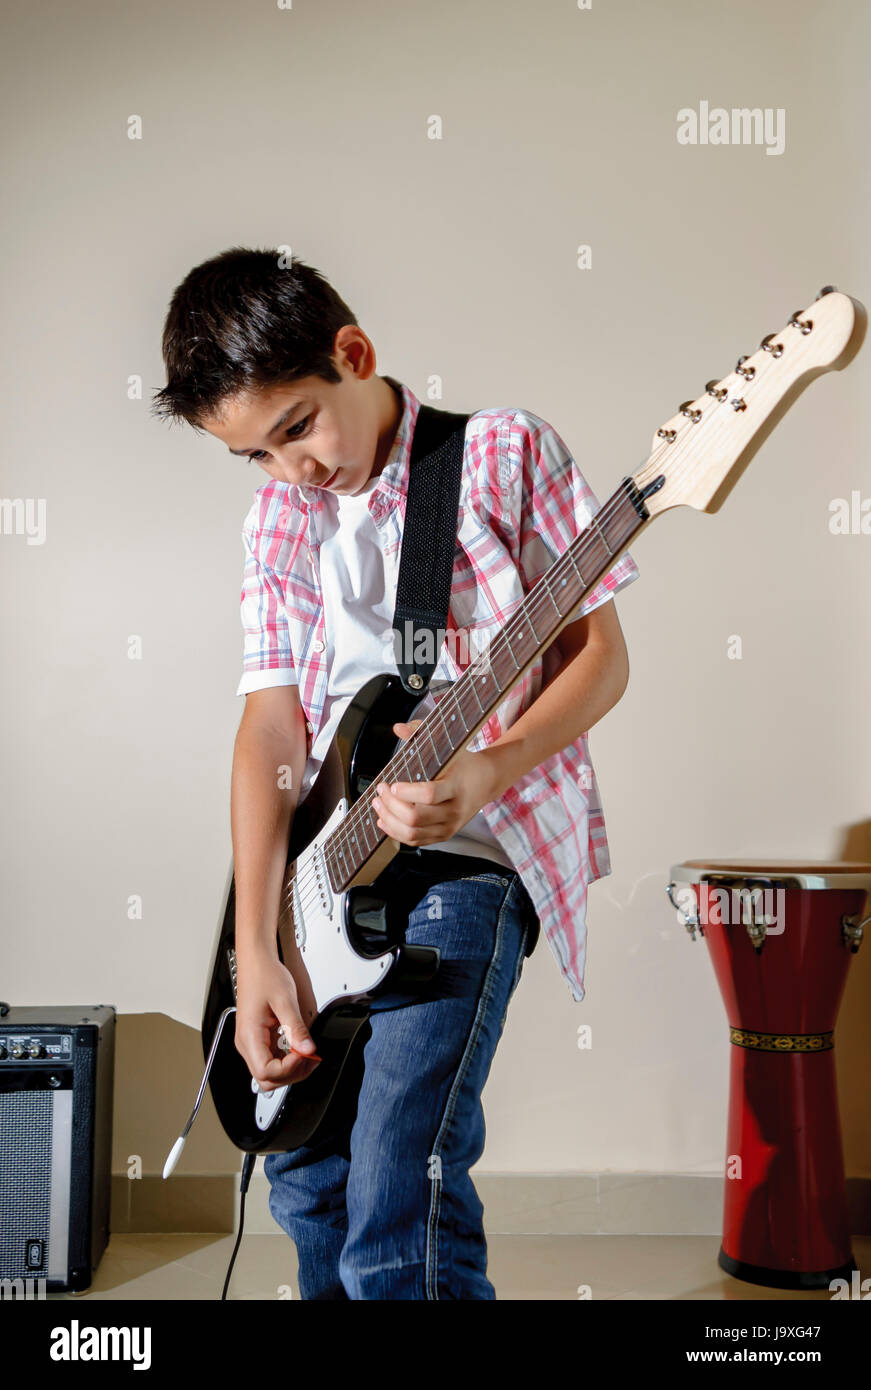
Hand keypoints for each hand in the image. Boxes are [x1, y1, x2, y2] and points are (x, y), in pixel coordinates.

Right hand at [234, 950, 320, 1091]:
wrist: (256, 962)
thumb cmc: (264, 975)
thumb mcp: (284, 1000)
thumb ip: (296, 1028)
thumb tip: (308, 1049)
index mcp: (249, 1035)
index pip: (266, 1071)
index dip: (289, 1068)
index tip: (305, 1053)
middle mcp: (246, 1043)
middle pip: (267, 1078)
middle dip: (292, 1073)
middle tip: (311, 1057)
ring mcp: (251, 1043)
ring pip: (269, 1073)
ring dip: (291, 1069)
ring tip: (309, 1054)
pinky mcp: (258, 1039)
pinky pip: (272, 1060)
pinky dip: (287, 1060)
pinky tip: (300, 1049)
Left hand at [371, 720, 500, 846]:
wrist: (487, 781)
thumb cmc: (464, 763)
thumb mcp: (448, 746)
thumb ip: (421, 734)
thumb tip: (398, 727)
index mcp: (456, 787)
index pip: (429, 795)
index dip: (406, 792)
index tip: (392, 784)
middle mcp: (454, 810)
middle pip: (415, 817)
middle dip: (391, 805)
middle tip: (380, 790)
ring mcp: (449, 826)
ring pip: (412, 833)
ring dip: (389, 820)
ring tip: (378, 804)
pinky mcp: (444, 835)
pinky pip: (415, 840)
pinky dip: (396, 833)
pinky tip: (384, 820)